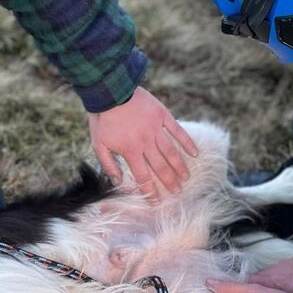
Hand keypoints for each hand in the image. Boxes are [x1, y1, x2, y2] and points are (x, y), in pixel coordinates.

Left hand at [88, 86, 197, 201]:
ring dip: (179, 167)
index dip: (150, 191)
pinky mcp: (162, 115)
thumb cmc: (102, 118)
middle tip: (177, 192)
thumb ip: (108, 164)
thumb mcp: (98, 143)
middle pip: (160, 167)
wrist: (110, 90)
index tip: (156, 202)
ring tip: (186, 178)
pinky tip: (195, 153)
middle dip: (169, 182)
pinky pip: (178, 131)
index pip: (143, 176)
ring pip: (171, 152)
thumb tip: (117, 182)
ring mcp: (156, 129)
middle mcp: (146, 142)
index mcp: (130, 150)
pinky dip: (187, 142)